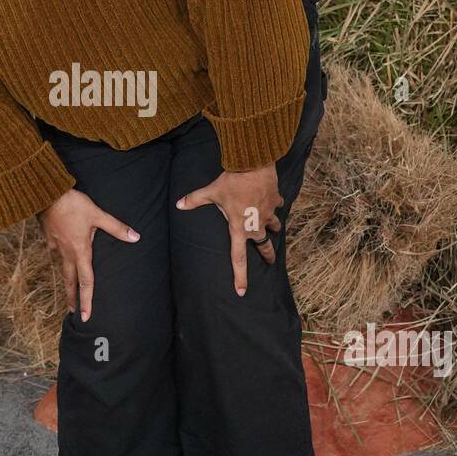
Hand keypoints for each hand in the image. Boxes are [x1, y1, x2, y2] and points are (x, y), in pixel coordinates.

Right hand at [37, 189, 139, 321]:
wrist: (45, 194)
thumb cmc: (72, 204)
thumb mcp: (97, 214)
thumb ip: (116, 227)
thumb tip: (135, 237)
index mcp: (79, 251)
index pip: (85, 281)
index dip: (86, 300)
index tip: (85, 316)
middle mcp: (66, 253)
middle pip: (70, 280)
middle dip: (72, 297)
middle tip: (72, 311)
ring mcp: (55, 246)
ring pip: (62, 267)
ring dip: (66, 280)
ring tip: (69, 287)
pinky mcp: (49, 238)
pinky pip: (56, 252)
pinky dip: (61, 257)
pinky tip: (63, 252)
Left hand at [175, 164, 282, 295]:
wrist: (253, 164)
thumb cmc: (232, 181)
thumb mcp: (211, 191)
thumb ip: (195, 200)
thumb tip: (179, 204)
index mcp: (239, 228)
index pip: (238, 258)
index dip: (240, 276)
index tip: (242, 291)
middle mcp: (256, 225)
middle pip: (264, 246)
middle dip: (268, 255)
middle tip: (270, 261)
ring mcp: (268, 213)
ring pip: (274, 227)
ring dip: (273, 229)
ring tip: (273, 229)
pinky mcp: (275, 201)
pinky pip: (277, 206)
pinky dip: (275, 206)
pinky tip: (273, 202)